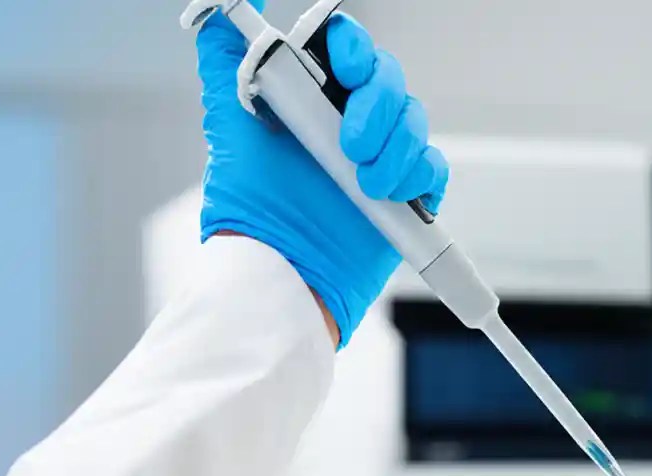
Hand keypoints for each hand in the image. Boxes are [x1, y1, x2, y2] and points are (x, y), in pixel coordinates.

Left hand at [196, 0, 447, 347]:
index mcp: (311, 95)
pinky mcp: (408, 194)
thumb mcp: (230, 126)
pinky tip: (389, 194)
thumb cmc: (254, 210)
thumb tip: (217, 15)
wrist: (285, 273)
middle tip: (351, 143)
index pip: (346, 46)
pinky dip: (417, 175)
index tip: (343, 68)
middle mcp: (349, 120)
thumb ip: (225, 61)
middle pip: (388, 78)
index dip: (353, 48)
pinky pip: (433, 166)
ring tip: (366, 182)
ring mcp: (382, 157)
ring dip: (396, 147)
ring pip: (414, 120)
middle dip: (376, 106)